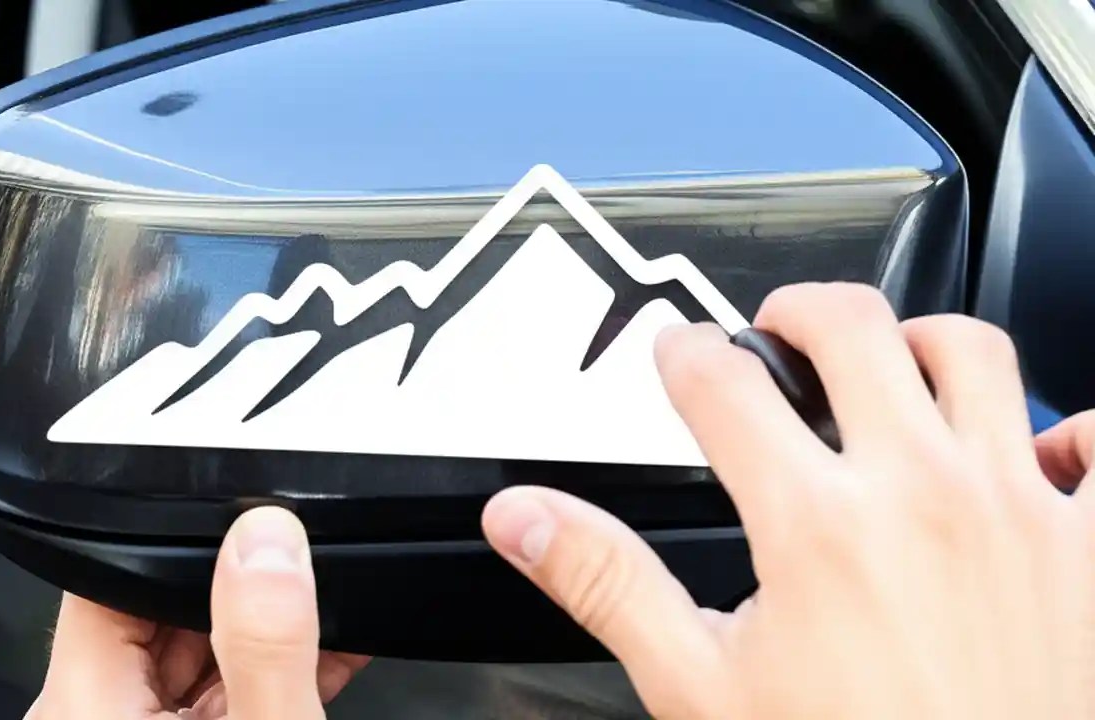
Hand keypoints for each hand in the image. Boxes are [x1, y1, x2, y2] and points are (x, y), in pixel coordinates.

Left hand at [25, 507, 368, 718]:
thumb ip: (264, 645)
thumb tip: (267, 543)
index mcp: (86, 707)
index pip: (106, 573)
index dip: (174, 530)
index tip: (244, 510)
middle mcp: (95, 717)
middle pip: (156, 607)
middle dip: (237, 584)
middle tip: (305, 568)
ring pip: (194, 652)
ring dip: (261, 633)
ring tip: (331, 612)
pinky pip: (217, 695)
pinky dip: (267, 674)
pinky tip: (328, 655)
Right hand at [483, 282, 1094, 718]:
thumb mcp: (699, 684)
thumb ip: (606, 583)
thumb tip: (522, 515)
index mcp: (814, 521)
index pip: (723, 383)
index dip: (684, 352)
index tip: (678, 352)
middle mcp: (921, 492)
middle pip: (851, 326)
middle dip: (797, 309)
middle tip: (775, 329)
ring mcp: (1017, 509)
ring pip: (975, 352)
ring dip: (921, 340)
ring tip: (890, 362)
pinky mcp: (1091, 549)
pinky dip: (1076, 430)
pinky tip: (1043, 444)